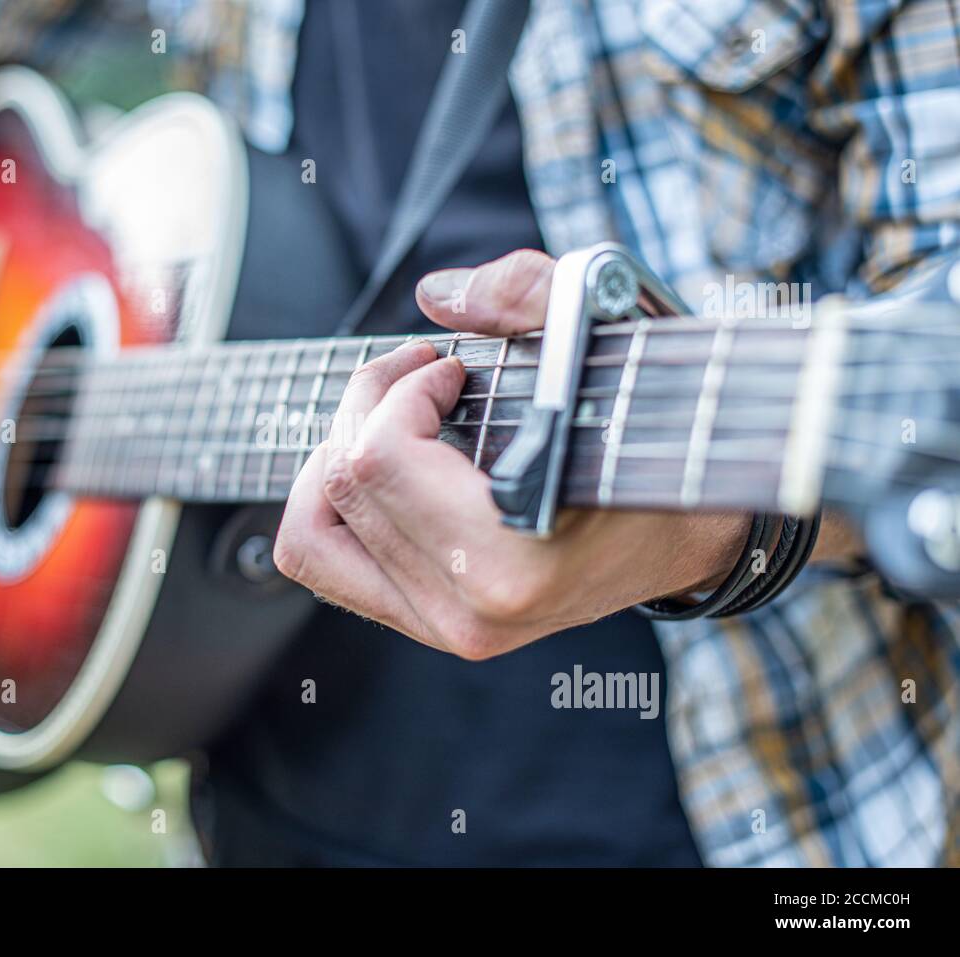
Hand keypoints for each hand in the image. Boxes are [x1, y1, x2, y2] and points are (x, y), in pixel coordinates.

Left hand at [273, 249, 750, 659]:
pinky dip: (332, 504)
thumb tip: (434, 294)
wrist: (686, 530)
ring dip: (338, 452)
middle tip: (417, 371)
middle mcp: (469, 611)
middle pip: (343, 486)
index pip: (381, 457)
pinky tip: (378, 462)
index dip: (403, 389)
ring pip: (313, 530)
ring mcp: (444, 627)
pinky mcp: (428, 626)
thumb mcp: (611, 342)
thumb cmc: (653, 435)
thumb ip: (530, 295)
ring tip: (388, 417)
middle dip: (367, 403)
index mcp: (512, 561)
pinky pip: (325, 561)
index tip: (450, 367)